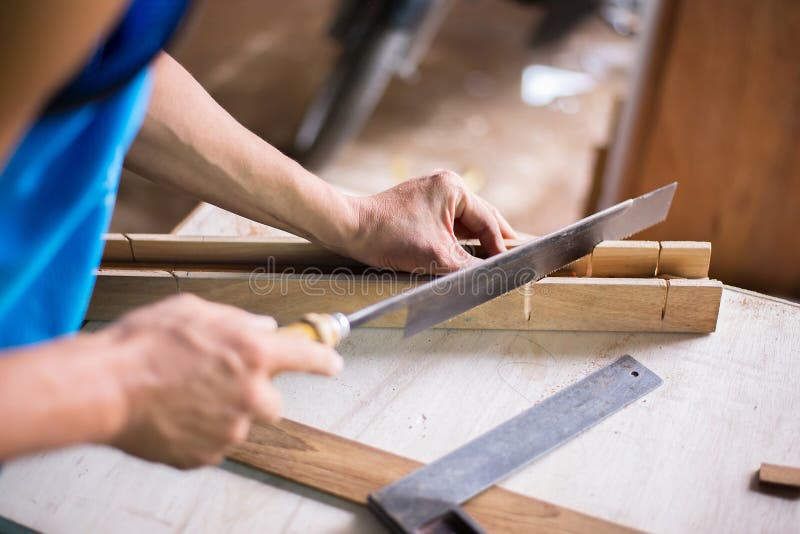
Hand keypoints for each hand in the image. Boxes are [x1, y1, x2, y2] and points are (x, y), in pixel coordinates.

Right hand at [103, 294, 341, 468]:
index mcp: (254, 352)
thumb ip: (236, 321)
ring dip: (223, 411)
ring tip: (184, 396)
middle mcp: (251, 393)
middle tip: (220, 382)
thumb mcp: (195, 311)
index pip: (308, 355)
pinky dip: (200, 431)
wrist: (105, 387)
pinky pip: (213, 442)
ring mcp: (231, 428)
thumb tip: (260, 327)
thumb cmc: (143, 345)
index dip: (323, 359)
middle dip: (254, 392)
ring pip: (240, 422)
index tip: (333, 363)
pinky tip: (175, 414)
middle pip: (273, 401)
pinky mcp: (208, 454)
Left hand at [347, 170, 516, 272]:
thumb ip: (469, 266)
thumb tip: (492, 276)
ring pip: (463, 222)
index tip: (511, 266)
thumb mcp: (437, 256)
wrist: (350, 230)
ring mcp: (430, 195)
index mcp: (454, 188)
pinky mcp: (418, 207)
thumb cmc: (390, 237)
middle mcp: (444, 185)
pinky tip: (465, 254)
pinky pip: (447, 224)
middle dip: (495, 239)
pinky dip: (457, 240)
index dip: (501, 246)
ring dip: (476, 241)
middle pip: (480, 217)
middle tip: (514, 258)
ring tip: (493, 259)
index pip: (488, 221)